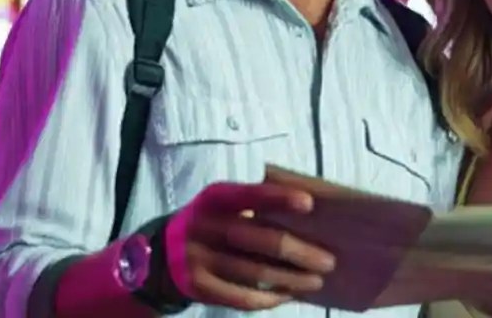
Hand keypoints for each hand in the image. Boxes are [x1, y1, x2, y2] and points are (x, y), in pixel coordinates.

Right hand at [164, 181, 335, 310]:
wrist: (161, 255)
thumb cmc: (212, 223)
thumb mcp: (223, 204)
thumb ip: (254, 203)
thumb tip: (307, 213)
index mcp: (215, 198)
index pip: (250, 194)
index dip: (279, 198)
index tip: (310, 203)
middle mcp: (204, 225)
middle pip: (262, 240)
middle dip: (301, 252)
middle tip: (329, 261)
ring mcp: (199, 258)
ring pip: (256, 272)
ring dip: (291, 279)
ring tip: (316, 281)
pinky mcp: (198, 286)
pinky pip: (241, 296)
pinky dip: (268, 297)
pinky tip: (286, 295)